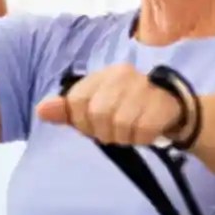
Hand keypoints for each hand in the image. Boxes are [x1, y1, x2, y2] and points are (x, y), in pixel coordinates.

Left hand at [33, 64, 185, 144]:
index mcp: (103, 75)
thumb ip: (67, 110)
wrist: (174, 110)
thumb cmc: (127, 109)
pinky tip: (146, 132)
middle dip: (103, 132)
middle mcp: (122, 75)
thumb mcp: (95, 107)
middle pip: (97, 114)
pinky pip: (142, 132)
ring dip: (124, 138)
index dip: (81, 121)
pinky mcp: (161, 104)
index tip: (92, 126)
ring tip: (130, 132)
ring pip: (120, 125)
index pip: (76, 101)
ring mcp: (144, 88)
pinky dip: (142, 139)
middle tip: (114, 132)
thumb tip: (41, 110)